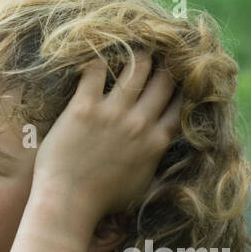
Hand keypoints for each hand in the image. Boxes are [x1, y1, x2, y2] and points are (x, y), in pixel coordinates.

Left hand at [30, 53, 182, 223]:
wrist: (68, 202)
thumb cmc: (103, 201)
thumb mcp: (142, 185)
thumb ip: (154, 163)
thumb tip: (160, 151)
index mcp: (156, 143)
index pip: (179, 105)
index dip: (182, 88)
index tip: (179, 76)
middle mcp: (139, 124)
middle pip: (163, 81)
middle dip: (165, 65)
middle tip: (160, 53)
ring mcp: (112, 113)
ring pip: (136, 68)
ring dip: (138, 56)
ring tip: (135, 49)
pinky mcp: (84, 107)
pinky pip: (95, 71)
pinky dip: (99, 59)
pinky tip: (98, 54)